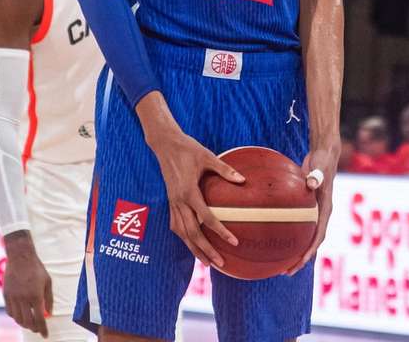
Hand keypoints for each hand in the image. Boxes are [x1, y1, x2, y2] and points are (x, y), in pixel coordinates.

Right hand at [2, 232, 52, 337]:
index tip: (46, 335)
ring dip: (24, 323)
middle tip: (38, 329)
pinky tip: (20, 316)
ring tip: (30, 324)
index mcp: (36, 296)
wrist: (20, 257)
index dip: (43, 329)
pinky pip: (9, 312)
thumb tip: (49, 314)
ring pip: (17, 318)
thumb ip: (49, 299)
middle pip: (27, 321)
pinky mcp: (5, 295)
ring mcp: (13, 297)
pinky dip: (15, 317)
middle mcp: (23, 299)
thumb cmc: (37, 269)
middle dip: (34, 328)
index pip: (40, 318)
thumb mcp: (48, 282)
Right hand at [146, 122, 243, 268]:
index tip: (233, 242)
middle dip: (206, 250)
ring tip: (208, 262)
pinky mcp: (170, 202)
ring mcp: (172, 203)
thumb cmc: (188, 149)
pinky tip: (193, 244)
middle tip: (220, 264)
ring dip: (194, 249)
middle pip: (192, 233)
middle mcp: (179, 201)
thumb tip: (243, 180)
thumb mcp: (208, 156)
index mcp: (189, 192)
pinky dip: (184, 238)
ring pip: (182, 233)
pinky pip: (176, 225)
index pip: (206, 218)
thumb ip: (225, 170)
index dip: (220, 232)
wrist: (165, 145)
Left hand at [286, 142, 338, 275]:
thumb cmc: (322, 160)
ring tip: (279, 264)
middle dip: (301, 259)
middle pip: (312, 243)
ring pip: (305, 238)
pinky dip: (288, 235)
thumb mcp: (320, 167)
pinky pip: (297, 226)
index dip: (310, 250)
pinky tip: (272, 239)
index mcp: (326, 210)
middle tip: (286, 272)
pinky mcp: (307, 209)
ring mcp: (314, 213)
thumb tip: (312, 183)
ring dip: (295, 252)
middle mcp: (321, 215)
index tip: (300, 262)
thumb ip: (317, 176)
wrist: (326, 154)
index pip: (319, 235)